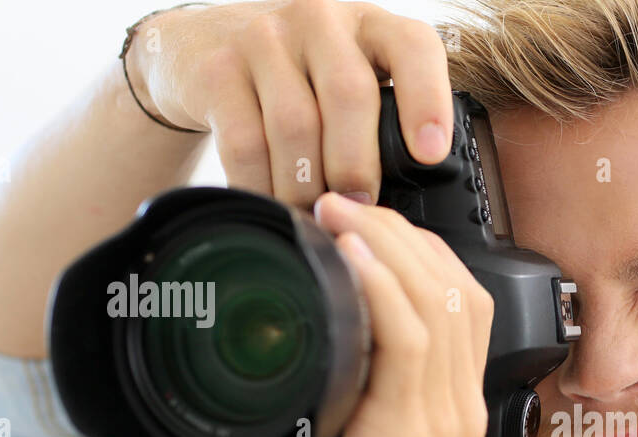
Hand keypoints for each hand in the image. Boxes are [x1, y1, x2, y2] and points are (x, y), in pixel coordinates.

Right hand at [127, 0, 452, 204]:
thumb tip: (414, 200)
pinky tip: (276, 206)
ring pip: (295, 125)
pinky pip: (246, 144)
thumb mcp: (356, 80)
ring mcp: (265, 39)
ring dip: (308, 184)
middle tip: (360, 206)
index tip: (431, 154)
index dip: (427, 100)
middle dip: (357, 165)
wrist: (207, 47)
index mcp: (372, 25)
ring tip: (317, 215)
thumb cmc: (306, 81)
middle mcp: (320, 19)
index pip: (413, 48)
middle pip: (348, 94)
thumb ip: (387, 120)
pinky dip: (264, 186)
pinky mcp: (218, 70)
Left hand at [269, 192, 492, 436]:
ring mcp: (442, 418)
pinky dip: (382, 285)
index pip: (464, 306)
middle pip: (458, 285)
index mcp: (452, 409)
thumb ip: (324, 410)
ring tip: (336, 209)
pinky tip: (350, 254)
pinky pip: (411, 339)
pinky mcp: (413, 436)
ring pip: (438, 298)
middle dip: (402, 230)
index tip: (363, 225)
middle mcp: (458, 405)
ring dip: (386, 242)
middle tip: (342, 201)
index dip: (420, 252)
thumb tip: (274, 368)